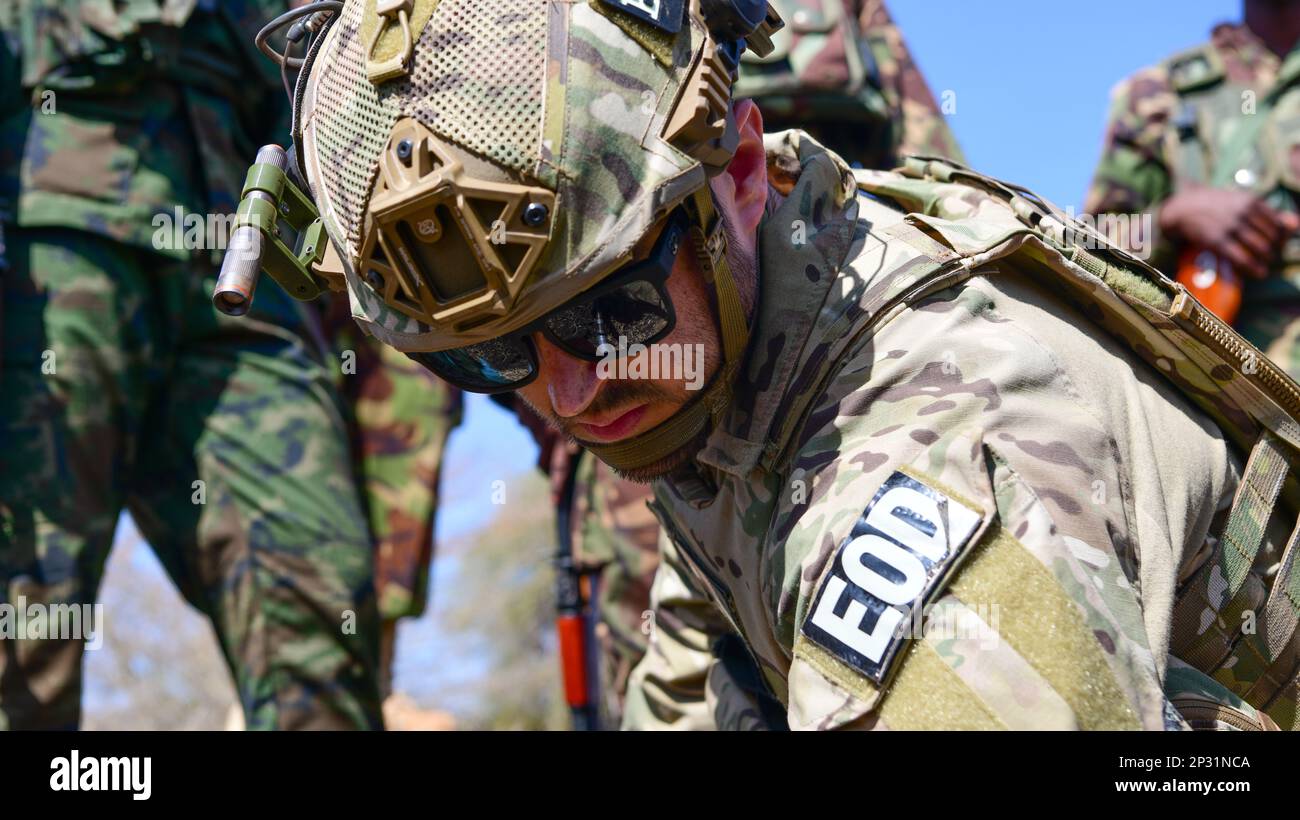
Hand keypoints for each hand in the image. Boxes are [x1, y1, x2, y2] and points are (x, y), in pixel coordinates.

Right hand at [1158, 184, 1299, 278]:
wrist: (1183, 207)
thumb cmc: (1215, 205)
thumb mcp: (1241, 201)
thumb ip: (1268, 213)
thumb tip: (1295, 224)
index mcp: (1251, 201)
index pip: (1278, 223)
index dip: (1282, 237)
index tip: (1278, 244)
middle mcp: (1244, 213)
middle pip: (1272, 237)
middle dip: (1275, 250)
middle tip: (1271, 256)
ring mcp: (1231, 227)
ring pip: (1261, 248)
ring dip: (1267, 259)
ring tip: (1265, 264)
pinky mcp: (1218, 241)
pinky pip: (1242, 258)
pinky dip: (1254, 268)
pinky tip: (1260, 273)